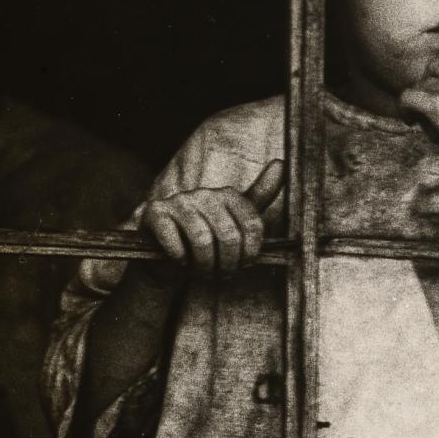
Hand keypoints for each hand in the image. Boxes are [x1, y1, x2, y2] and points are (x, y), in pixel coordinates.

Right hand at [138, 159, 284, 282]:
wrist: (165, 255)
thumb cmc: (206, 241)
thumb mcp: (236, 221)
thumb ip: (260, 198)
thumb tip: (282, 163)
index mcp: (228, 195)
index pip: (252, 226)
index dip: (250, 254)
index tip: (242, 265)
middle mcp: (205, 194)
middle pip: (229, 236)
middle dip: (227, 264)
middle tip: (221, 274)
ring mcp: (179, 201)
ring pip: (202, 241)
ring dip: (204, 266)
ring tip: (203, 272)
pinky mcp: (156, 214)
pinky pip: (175, 243)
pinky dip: (180, 260)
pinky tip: (180, 262)